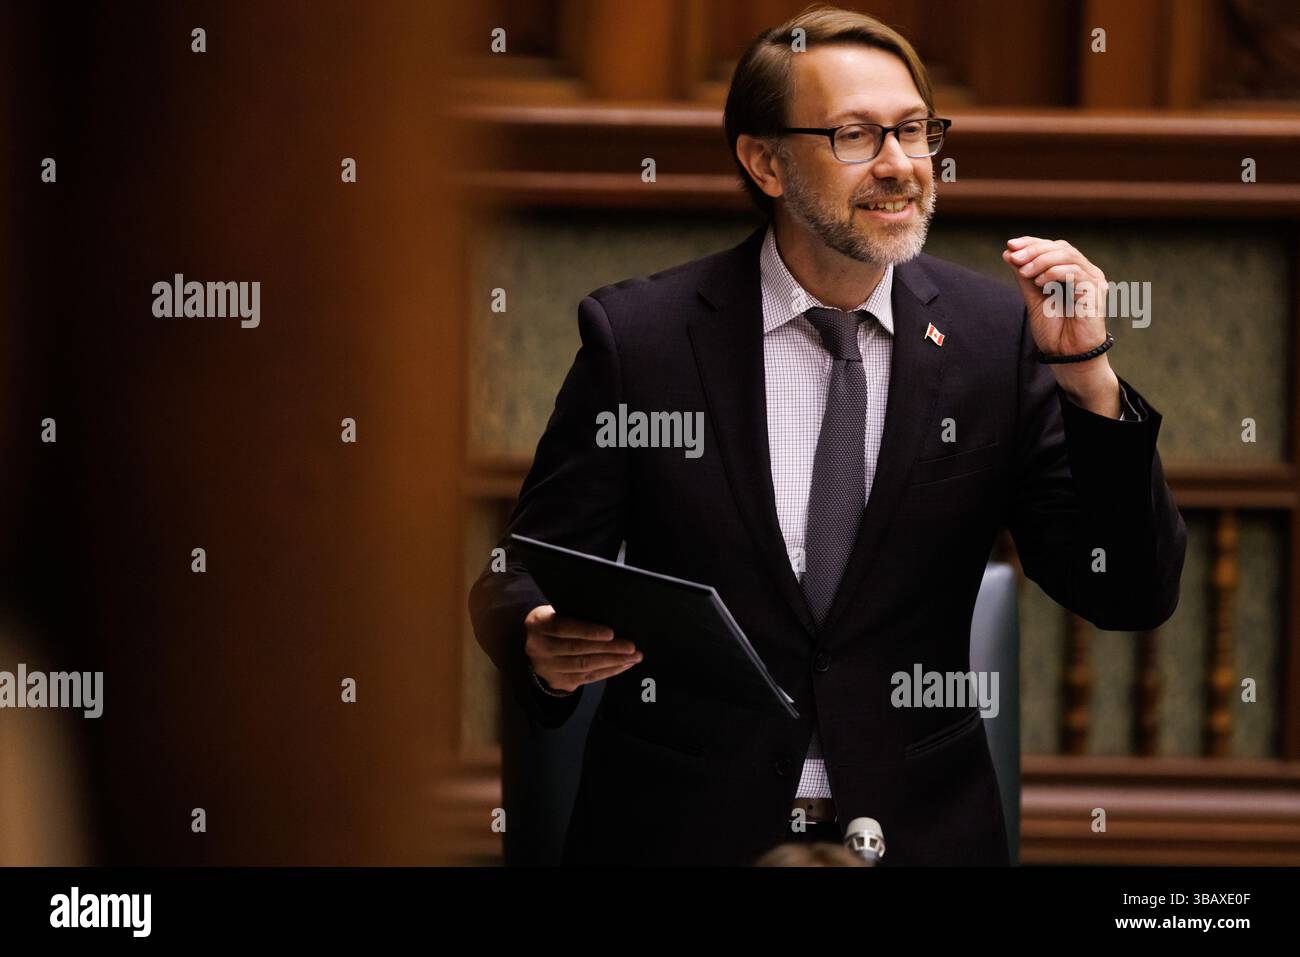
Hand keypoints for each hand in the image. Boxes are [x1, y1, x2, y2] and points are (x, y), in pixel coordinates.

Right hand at [524, 604, 641, 692]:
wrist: (533, 640)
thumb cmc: (554, 619)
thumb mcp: (556, 610)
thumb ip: (575, 613)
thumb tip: (610, 616)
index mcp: (538, 624)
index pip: (563, 628)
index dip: (588, 631)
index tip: (611, 633)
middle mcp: (538, 648)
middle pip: (577, 650)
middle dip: (608, 649)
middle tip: (631, 647)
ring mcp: (546, 668)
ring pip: (583, 667)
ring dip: (612, 662)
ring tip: (632, 657)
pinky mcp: (557, 682)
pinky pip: (586, 679)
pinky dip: (607, 672)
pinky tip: (622, 665)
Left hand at [1002, 236, 1119, 416]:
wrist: (1066, 355)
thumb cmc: (1054, 330)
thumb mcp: (1033, 298)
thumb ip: (1024, 276)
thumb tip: (1009, 253)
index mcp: (1071, 272)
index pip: (1053, 247)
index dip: (1032, 243)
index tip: (1010, 245)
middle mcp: (1085, 272)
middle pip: (1060, 248)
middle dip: (1034, 250)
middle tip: (1015, 257)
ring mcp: (1092, 280)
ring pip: (1068, 255)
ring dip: (1041, 260)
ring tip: (1024, 272)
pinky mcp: (1094, 291)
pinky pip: (1075, 272)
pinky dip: (1054, 272)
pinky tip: (1039, 282)